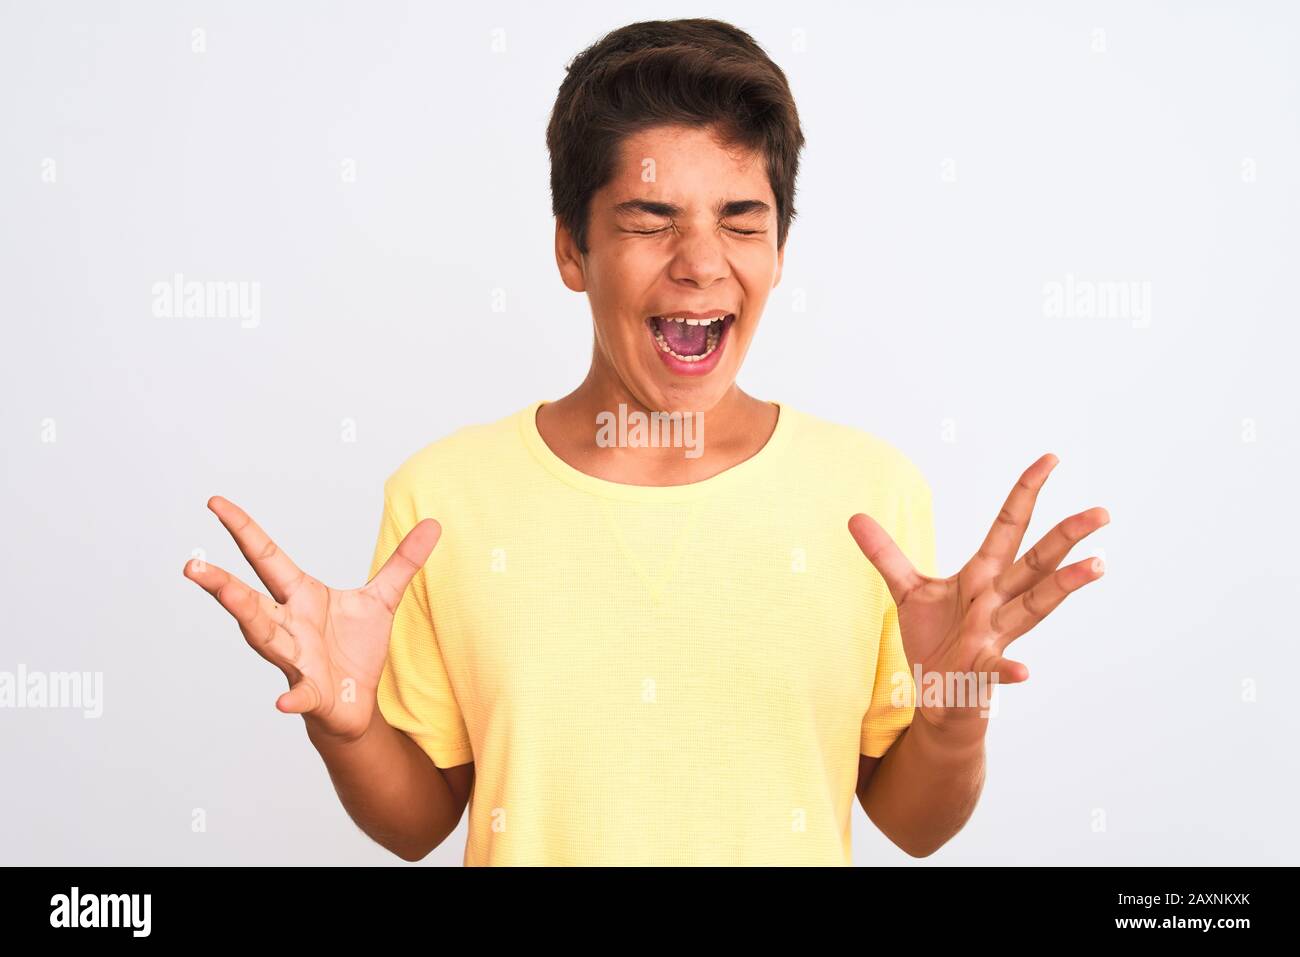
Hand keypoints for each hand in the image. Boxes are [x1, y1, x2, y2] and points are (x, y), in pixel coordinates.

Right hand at [184, 496, 439, 741]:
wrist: (356, 705)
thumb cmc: (356, 649)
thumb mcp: (383, 600)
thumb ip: (404, 563)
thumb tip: (434, 523)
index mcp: (301, 597)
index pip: (267, 557)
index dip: (243, 530)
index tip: (216, 503)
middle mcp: (288, 626)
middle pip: (251, 601)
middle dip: (222, 584)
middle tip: (192, 567)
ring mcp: (295, 661)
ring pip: (264, 639)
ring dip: (245, 620)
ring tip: (225, 597)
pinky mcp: (311, 694)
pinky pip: (298, 695)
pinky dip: (291, 698)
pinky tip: (282, 701)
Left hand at [848, 453, 1107, 737]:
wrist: (938, 694)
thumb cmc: (935, 640)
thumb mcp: (908, 591)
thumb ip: (885, 554)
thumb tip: (854, 517)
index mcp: (982, 576)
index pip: (1008, 527)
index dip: (1026, 492)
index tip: (1051, 459)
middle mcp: (996, 602)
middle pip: (1036, 563)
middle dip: (1066, 536)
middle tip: (1100, 511)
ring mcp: (993, 635)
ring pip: (1035, 607)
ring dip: (1064, 587)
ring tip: (1097, 566)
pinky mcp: (980, 670)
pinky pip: (998, 669)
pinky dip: (1010, 670)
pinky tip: (1025, 671)